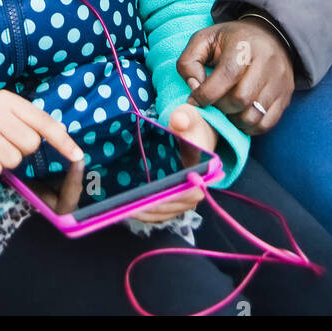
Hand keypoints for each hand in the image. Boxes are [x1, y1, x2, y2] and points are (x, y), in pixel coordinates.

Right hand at [0, 91, 84, 181]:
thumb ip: (25, 118)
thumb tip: (60, 131)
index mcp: (5, 99)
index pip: (42, 121)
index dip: (63, 140)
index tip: (77, 154)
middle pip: (30, 144)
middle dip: (20, 149)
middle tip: (1, 142)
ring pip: (14, 160)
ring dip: (3, 160)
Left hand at [129, 104, 217, 223]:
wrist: (192, 133)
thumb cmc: (189, 125)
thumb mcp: (187, 116)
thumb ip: (183, 117)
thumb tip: (179, 121)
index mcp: (204, 171)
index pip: (191, 190)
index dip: (173, 195)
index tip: (152, 195)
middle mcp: (197, 189)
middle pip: (177, 205)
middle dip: (155, 206)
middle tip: (131, 204)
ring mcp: (186, 197)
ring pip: (169, 212)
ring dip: (150, 213)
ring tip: (127, 208)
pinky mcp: (176, 200)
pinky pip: (164, 212)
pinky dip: (149, 214)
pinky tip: (132, 210)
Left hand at [176, 18, 293, 134]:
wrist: (270, 35)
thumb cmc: (232, 40)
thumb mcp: (205, 39)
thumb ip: (189, 61)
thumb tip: (194, 87)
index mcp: (244, 45)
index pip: (226, 75)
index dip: (206, 94)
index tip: (194, 100)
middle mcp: (266, 63)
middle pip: (241, 99)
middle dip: (220, 107)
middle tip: (212, 103)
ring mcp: (279, 81)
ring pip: (254, 116)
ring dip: (233, 119)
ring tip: (226, 109)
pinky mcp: (285, 96)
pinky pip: (266, 124)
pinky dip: (248, 126)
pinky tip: (239, 115)